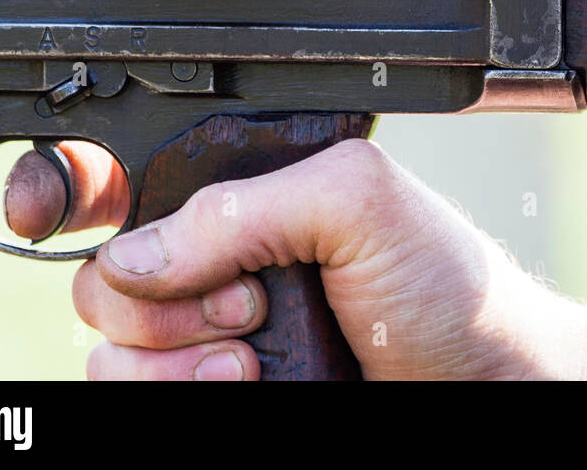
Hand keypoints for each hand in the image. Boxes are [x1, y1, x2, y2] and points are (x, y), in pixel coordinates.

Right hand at [5, 139, 586, 379]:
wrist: (485, 383)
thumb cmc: (449, 287)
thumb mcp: (359, 204)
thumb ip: (243, 207)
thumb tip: (134, 257)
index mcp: (250, 196)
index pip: (133, 191)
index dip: (101, 208)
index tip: (116, 233)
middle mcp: (222, 263)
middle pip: (107, 281)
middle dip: (160, 301)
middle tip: (248, 306)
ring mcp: (213, 335)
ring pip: (113, 350)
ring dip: (171, 359)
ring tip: (253, 357)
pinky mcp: (217, 389)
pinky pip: (146, 395)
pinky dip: (180, 393)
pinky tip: (251, 383)